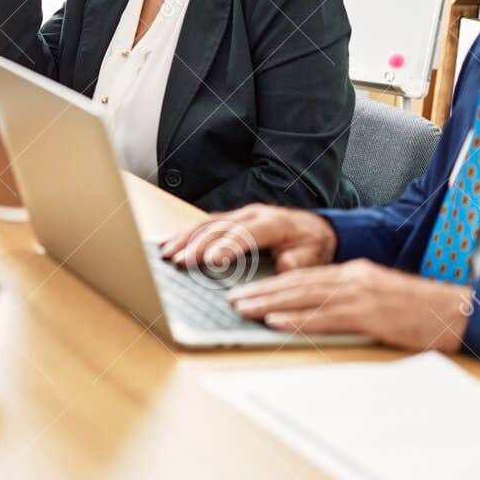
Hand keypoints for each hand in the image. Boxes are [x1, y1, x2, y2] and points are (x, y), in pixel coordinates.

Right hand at [161, 204, 338, 273]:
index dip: (227, 247)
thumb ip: (299, 263)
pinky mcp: (229, 218)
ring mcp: (239, 214)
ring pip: (206, 223)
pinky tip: (168, 243)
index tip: (210, 261)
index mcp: (273, 223)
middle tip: (179, 262)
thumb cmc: (311, 246)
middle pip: (219, 228)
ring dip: (184, 238)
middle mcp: (252, 214)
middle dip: (197, 245)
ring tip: (166, 254)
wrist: (314, 229)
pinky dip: (184, 234)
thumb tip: (284, 265)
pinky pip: (204, 223)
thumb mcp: (313, 257)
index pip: (245, 234)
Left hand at [225, 260, 472, 350]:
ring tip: (242, 309)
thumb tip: (313, 310)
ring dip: (270, 303)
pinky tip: (277, 322)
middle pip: (297, 283)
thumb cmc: (419, 310)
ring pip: (305, 297)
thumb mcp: (378, 295)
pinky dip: (299, 319)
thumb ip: (347, 298)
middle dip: (261, 291)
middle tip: (231, 299)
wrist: (460, 313)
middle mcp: (353, 278)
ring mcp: (361, 295)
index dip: (271, 283)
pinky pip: (327, 317)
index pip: (303, 276)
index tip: (245, 290)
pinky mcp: (371, 314)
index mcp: (353, 272)